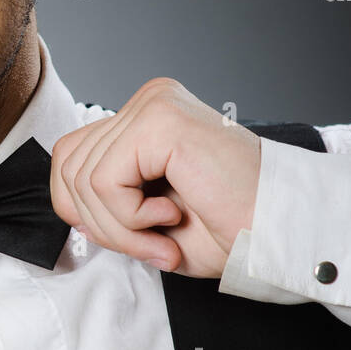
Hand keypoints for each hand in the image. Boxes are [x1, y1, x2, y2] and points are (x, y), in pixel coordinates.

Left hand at [50, 78, 261, 277]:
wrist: (282, 230)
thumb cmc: (232, 228)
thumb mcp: (149, 221)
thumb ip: (104, 206)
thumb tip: (69, 209)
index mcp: (146, 118)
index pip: (71, 158)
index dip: (87, 212)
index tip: (139, 239)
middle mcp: (148, 101)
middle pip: (68, 167)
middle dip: (103, 225)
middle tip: (155, 248)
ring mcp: (153, 104)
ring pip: (81, 179)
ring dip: (120, 229)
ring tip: (164, 238)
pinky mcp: (158, 119)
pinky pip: (102, 181)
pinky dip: (129, 219)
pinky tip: (170, 217)